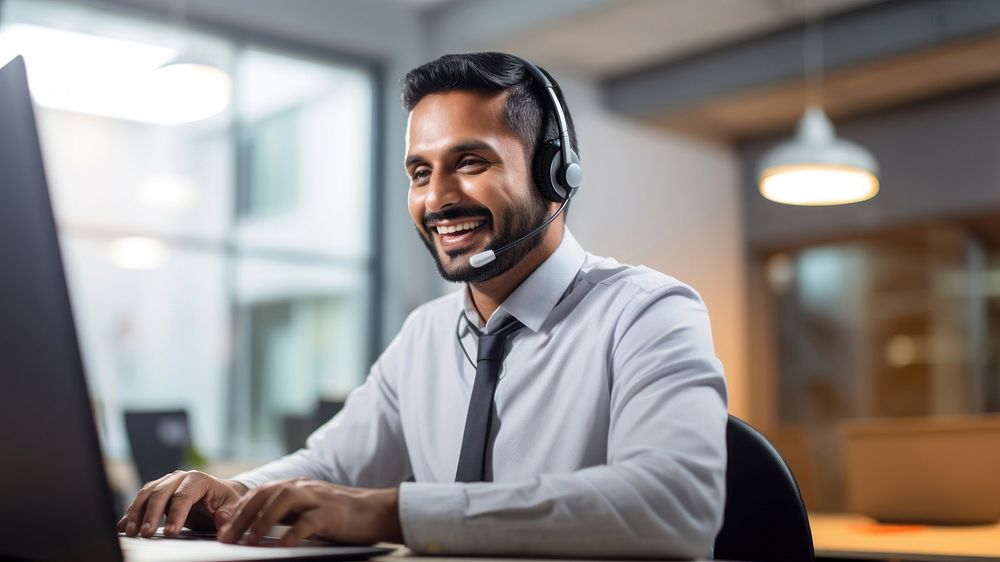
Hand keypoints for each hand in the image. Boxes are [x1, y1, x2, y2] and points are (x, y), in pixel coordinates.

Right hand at [117, 470, 247, 537]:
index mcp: (198, 479)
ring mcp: (165, 482)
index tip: (171, 533)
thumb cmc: (226, 501)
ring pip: (146, 495)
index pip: (183, 496)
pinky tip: (123, 526)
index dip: (176, 514)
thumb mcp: (233, 506)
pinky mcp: (156, 491)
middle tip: (146, 534)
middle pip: (161, 493)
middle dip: (151, 515)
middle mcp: (179, 477)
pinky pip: (141, 500)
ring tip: (131, 532)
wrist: (219, 495)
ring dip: (136, 513)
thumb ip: (228, 513)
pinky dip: (131, 512)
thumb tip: (222, 521)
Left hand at [218, 479, 401, 546]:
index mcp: (296, 486)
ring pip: (282, 502)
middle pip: (265, 495)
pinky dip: (293, 533)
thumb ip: (287, 515)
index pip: (259, 494)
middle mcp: (303, 488)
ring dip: (261, 522)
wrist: (377, 511)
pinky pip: (308, 521)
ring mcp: (317, 498)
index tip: (223, 530)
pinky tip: (282, 546)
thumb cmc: (341, 515)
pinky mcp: (331, 513)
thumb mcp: (309, 511)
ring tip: (247, 542)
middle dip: (242, 516)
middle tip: (226, 538)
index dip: (238, 511)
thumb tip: (255, 529)